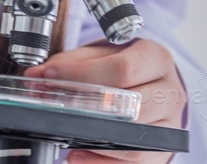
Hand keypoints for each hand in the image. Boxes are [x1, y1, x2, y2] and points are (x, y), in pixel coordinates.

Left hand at [24, 38, 185, 163]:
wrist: (153, 82)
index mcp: (155, 58)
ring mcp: (170, 124)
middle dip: (86, 107)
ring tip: (65, 136)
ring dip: (95, 139)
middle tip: (53, 107)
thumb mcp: (102, 53)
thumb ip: (71, 61)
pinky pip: (135, 162)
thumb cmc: (127, 66)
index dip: (84, 75)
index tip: (51, 77)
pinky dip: (104, 161)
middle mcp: (169, 91)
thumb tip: (37, 75)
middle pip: (131, 105)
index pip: (122, 69)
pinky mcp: (163, 150)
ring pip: (134, 137)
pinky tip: (80, 155)